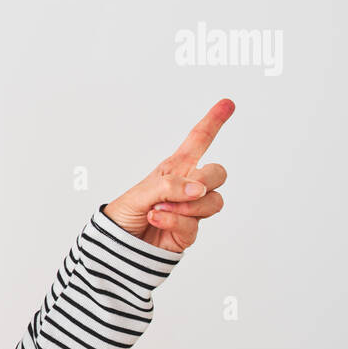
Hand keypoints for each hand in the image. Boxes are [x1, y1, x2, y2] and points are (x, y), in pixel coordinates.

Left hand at [102, 99, 234, 253]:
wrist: (119, 244)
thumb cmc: (127, 212)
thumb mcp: (140, 193)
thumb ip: (168, 186)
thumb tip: (198, 189)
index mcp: (175, 168)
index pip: (198, 141)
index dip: (213, 122)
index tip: (228, 104)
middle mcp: (187, 187)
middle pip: (218, 173)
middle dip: (206, 179)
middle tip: (185, 190)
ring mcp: (191, 209)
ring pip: (214, 201)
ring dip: (186, 205)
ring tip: (160, 207)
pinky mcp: (189, 231)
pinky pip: (194, 224)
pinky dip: (173, 220)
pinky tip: (157, 218)